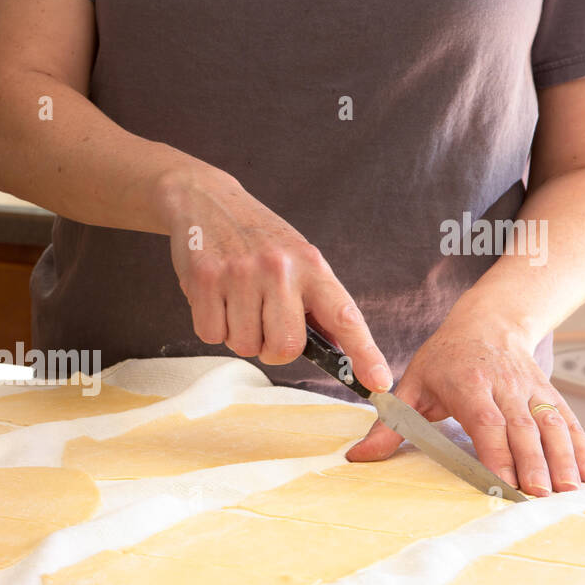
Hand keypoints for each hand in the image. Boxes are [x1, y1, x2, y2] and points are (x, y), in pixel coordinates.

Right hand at [157, 168, 392, 391]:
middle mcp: (279, 269)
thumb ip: (316, 303)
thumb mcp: (298, 260)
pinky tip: (215, 299)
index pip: (345, 316)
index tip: (379, 383)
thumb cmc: (258, 239)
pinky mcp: (204, 280)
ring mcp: (240, 274)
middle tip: (264, 322)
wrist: (207, 201)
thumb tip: (339, 351)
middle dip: (272, 348)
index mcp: (311, 265)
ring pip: (245, 346)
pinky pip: (211, 335)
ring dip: (239, 335)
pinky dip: (212, 327)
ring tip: (236, 301)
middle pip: (285, 348)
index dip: (364, 354)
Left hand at [345, 314, 584, 495]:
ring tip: (568, 492)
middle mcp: (504, 385)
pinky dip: (583, 447)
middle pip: (522, 427)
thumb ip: (390, 424)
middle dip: (532, 464)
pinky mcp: (549, 394)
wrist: (488, 320)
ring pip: (551, 424)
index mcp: (468, 383)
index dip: (496, 451)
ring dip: (563, 459)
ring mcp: (531, 389)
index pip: (486, 421)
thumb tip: (358, 456)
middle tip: (538, 497)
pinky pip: (569, 420)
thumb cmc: (445, 358)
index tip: (502, 482)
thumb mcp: (410, 384)